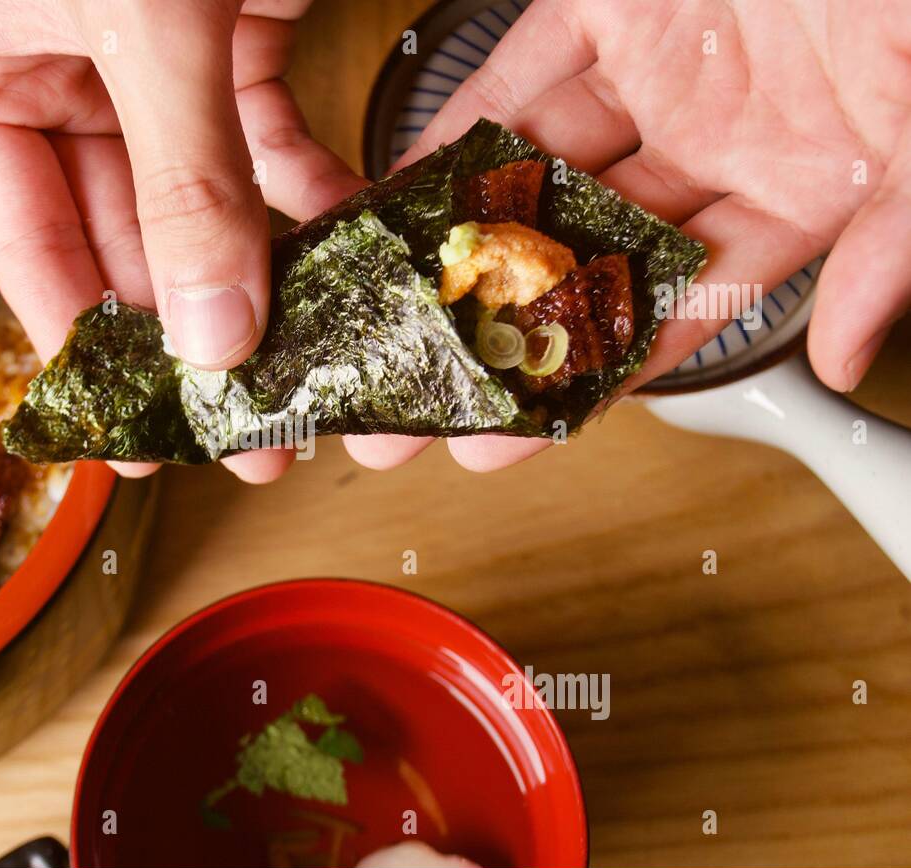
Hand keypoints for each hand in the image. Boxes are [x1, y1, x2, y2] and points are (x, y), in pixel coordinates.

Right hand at [0, 0, 363, 480]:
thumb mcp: (143, 22)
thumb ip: (182, 176)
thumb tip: (213, 334)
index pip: (31, 246)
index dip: (88, 350)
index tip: (137, 438)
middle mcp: (59, 77)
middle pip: (126, 241)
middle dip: (194, 333)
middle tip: (249, 427)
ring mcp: (151, 63)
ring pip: (206, 204)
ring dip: (260, 283)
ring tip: (304, 373)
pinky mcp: (234, 37)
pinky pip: (271, 141)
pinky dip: (313, 195)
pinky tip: (348, 251)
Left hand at [346, 0, 910, 474]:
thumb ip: (895, 243)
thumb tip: (848, 359)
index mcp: (803, 184)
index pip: (683, 306)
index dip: (603, 372)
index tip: (522, 433)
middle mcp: (720, 139)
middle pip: (594, 256)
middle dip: (509, 327)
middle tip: (429, 395)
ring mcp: (660, 75)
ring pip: (544, 179)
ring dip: (469, 242)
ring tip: (398, 309)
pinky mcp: (609, 3)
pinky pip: (520, 80)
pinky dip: (464, 132)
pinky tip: (410, 189)